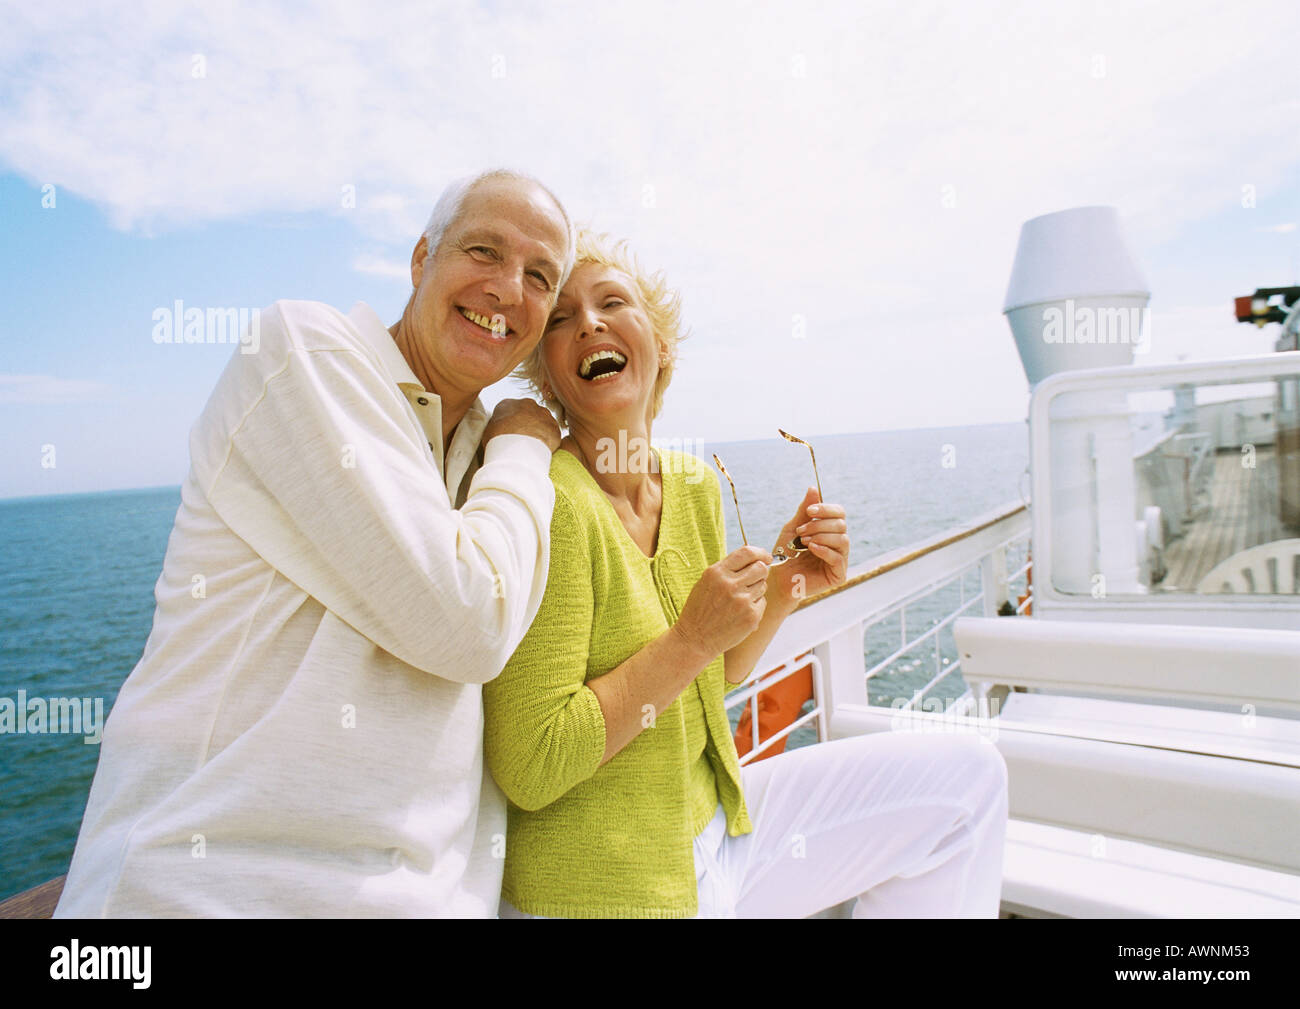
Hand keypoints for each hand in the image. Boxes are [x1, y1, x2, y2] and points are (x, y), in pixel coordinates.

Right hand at [484, 398, 560, 451]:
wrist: (518, 449)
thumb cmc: (499, 441)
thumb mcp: (488, 431)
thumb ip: (495, 427)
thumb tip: (497, 432)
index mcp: (508, 403)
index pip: (510, 410)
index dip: (510, 423)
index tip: (510, 433)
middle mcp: (527, 404)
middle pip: (528, 413)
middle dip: (527, 424)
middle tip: (523, 440)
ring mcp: (543, 414)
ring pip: (542, 421)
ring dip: (539, 431)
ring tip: (533, 446)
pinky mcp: (555, 426)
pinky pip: (552, 433)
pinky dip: (548, 440)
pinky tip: (542, 449)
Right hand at [673, 545, 772, 657]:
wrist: (695, 639)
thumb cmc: (700, 609)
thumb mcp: (706, 582)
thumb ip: (728, 569)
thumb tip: (754, 559)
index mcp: (717, 572)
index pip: (747, 552)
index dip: (761, 553)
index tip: (766, 557)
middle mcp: (730, 585)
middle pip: (760, 568)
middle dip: (760, 572)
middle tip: (753, 579)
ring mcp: (742, 601)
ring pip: (763, 586)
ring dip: (755, 590)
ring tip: (738, 601)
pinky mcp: (751, 616)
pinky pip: (762, 602)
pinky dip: (755, 606)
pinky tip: (740, 613)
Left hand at [768, 488, 848, 605]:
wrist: (778, 577)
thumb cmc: (786, 553)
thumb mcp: (793, 527)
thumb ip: (804, 510)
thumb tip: (813, 488)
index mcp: (830, 530)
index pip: (839, 513)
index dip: (826, 509)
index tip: (809, 511)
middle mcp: (838, 543)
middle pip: (841, 525)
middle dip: (819, 525)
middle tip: (801, 531)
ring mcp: (840, 559)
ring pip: (843, 539)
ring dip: (821, 536)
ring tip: (804, 541)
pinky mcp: (839, 575)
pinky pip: (838, 558)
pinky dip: (824, 550)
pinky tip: (811, 549)